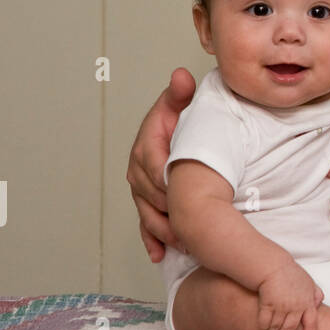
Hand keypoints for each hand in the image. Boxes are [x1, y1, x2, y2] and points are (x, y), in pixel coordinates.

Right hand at [126, 68, 196, 261]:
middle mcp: (139, 169)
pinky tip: (159, 254)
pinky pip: (146, 225)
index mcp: (146, 146)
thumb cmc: (182, 121)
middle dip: (169, 209)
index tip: (184, 192)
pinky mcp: (147, 204)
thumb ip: (180, 95)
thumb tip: (181, 75)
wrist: (181, 135)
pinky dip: (152, 240)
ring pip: (149, 213)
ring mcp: (141, 189)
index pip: (153, 166)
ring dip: (164, 229)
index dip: (168, 180)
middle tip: (190, 223)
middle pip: (150, 194)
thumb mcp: (180, 106)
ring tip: (184, 242)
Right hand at [258, 263, 323, 329]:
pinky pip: (264, 322)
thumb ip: (316, 293)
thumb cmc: (291, 274)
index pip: (312, 323)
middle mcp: (295, 306)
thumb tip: (320, 302)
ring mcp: (281, 306)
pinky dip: (263, 327)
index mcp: (307, 302)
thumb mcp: (308, 281)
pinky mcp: (267, 304)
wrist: (274, 266)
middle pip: (290, 329)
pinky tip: (263, 328)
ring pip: (276, 328)